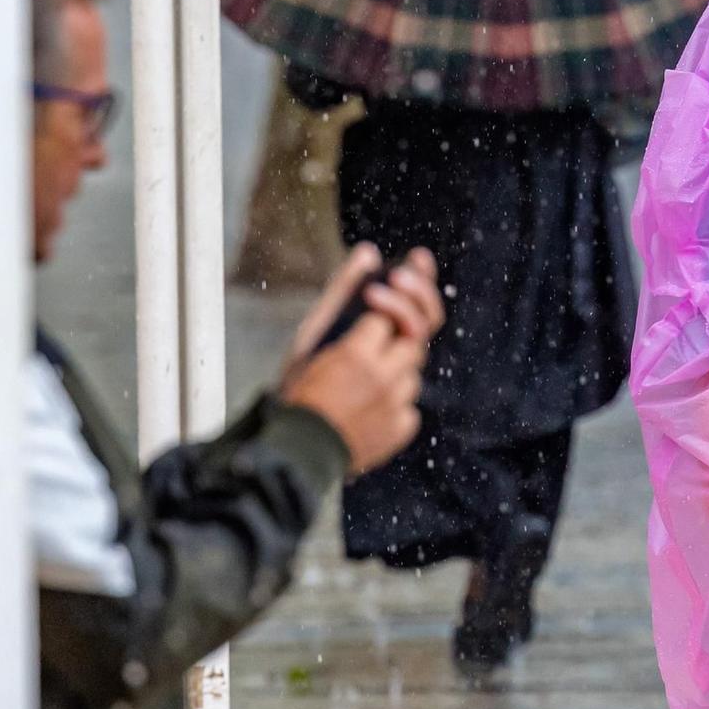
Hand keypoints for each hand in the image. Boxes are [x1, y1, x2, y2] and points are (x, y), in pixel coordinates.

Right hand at [279, 245, 443, 473]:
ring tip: (361, 374)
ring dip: (394, 366)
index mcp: (356, 355)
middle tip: (396, 315)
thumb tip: (369, 253)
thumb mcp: (310, 338)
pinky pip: (409, 404)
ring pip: (411, 372)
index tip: (378, 293)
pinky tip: (368, 401)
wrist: (293, 455)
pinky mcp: (402, 429)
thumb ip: (341, 293)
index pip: (389, 315)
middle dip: (406, 322)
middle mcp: (383, 380)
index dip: (387, 301)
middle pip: (414, 339)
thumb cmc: (295, 392)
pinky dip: (394, 397)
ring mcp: (396, 407)